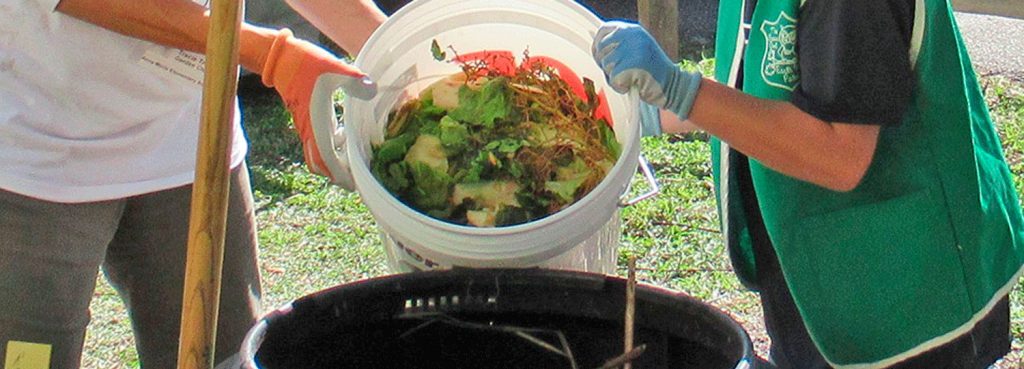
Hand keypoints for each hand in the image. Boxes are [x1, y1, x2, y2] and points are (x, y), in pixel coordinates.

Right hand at [259, 29, 375, 181]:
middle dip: (337, 174)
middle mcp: (310, 130)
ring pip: (317, 155)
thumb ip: (354, 81)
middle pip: (319, 164)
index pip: (326, 158)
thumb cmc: (308, 63)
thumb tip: (372, 91)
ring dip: (334, 161)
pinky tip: (345, 133)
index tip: (353, 185)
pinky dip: (331, 147)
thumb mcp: (335, 69)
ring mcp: (307, 127)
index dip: (339, 174)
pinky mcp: (307, 120)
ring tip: (354, 156)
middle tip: (357, 176)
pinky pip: (318, 143)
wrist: (283, 59)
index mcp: (316, 124)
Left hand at [592, 21, 700, 135]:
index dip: (598, 47)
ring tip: (632, 78)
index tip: (601, 58)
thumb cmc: (651, 72)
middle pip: (601, 51)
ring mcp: (633, 49)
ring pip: (606, 66)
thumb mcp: (636, 50)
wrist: (673, 86)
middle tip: (622, 73)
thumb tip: (596, 49)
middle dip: (607, 66)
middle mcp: (632, 35)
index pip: (603, 32)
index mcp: (632, 30)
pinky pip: (614, 79)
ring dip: (615, 78)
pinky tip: (634, 85)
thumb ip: (619, 46)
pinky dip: (621, 87)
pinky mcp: (633, 65)